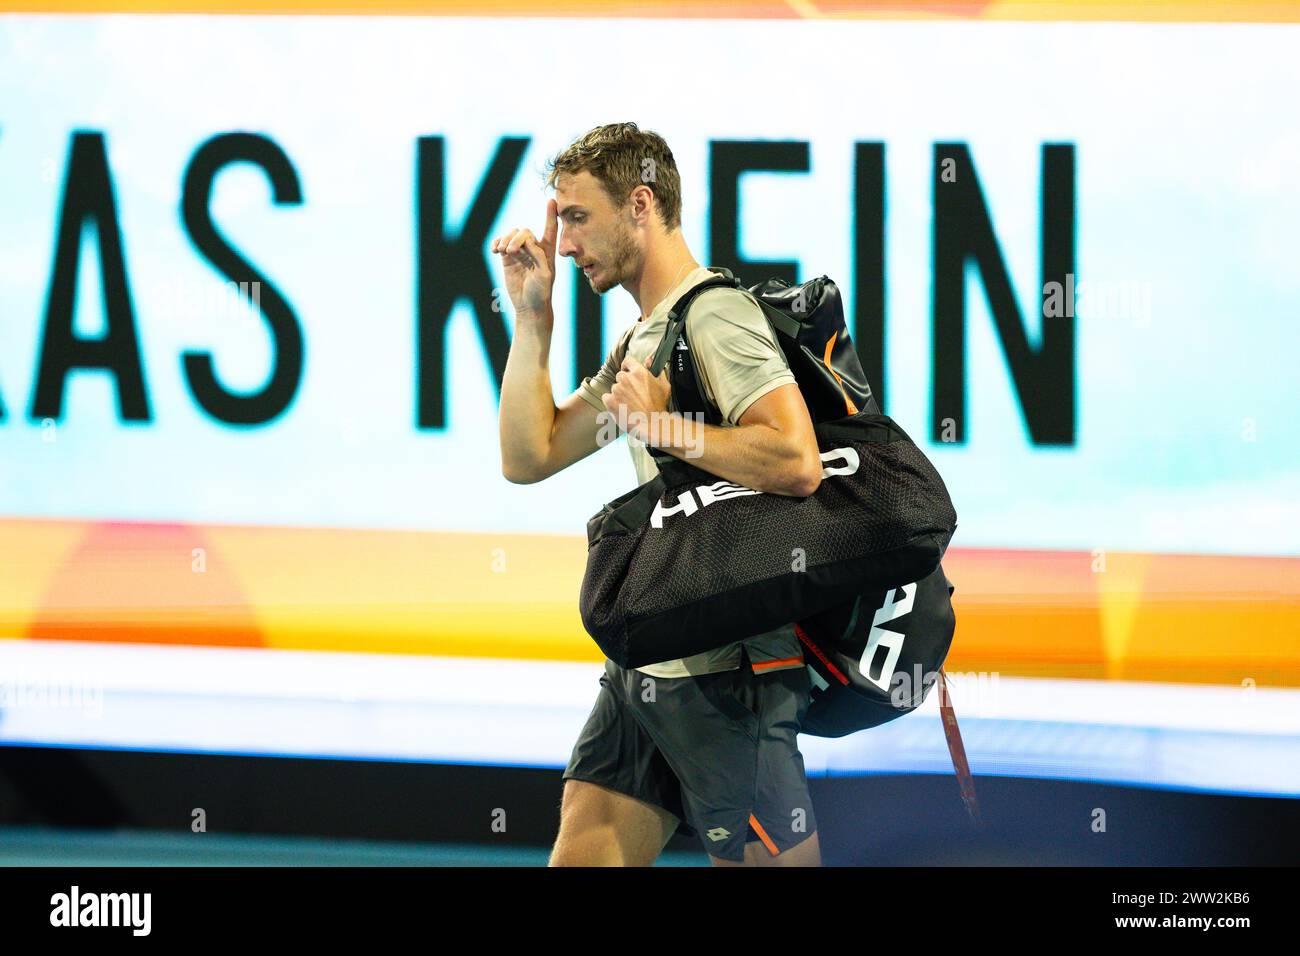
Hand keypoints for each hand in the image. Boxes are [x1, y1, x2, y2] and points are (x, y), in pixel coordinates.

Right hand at [491, 199, 557, 318]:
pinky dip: (497, 243)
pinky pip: (500, 243)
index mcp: (547, 252)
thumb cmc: (541, 292)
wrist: (528, 306)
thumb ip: (538, 255)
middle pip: (525, 232)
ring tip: (502, 251)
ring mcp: (520, 253)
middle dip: (517, 238)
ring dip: (506, 239)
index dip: (550, 215)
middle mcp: (534, 249)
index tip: (553, 201)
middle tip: (512, 251)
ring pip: (512, 235)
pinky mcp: (507, 258)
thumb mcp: (545, 274)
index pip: (550, 229)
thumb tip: (526, 241)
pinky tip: (495, 250)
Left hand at [602, 355, 671, 444]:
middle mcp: (626, 378)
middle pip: (620, 376)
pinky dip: (611, 402)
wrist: (652, 424)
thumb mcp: (663, 386)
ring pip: (614, 388)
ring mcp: (617, 389)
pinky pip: (606, 397)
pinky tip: (621, 408)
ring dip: (619, 394)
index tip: (628, 372)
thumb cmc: (659, 407)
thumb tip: (649, 361)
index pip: (627, 361)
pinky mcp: (609, 400)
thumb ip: (656, 371)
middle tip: (633, 395)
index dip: (627, 366)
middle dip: (625, 384)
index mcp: (639, 372)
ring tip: (629, 404)